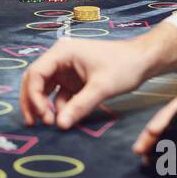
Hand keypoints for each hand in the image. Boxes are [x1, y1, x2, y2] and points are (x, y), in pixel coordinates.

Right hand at [19, 24, 176, 129]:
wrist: (144, 60)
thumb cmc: (124, 66)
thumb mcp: (101, 87)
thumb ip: (79, 106)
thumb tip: (60, 125)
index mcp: (62, 52)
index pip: (36, 73)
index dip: (34, 96)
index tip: (42, 116)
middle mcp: (60, 59)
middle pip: (35, 81)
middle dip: (32, 102)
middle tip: (33, 123)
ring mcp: (66, 69)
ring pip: (44, 89)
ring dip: (44, 106)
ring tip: (49, 124)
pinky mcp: (74, 80)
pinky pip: (59, 95)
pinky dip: (59, 107)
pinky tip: (65, 119)